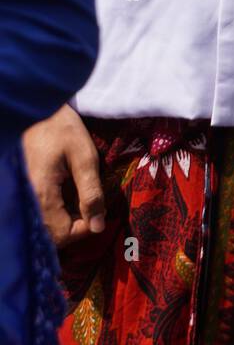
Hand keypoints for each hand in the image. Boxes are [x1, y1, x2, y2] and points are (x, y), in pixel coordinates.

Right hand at [22, 104, 105, 248]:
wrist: (36, 109)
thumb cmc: (62, 128)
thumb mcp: (85, 156)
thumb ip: (91, 192)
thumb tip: (98, 226)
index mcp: (41, 193)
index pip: (61, 234)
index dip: (84, 229)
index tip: (98, 212)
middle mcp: (27, 199)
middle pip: (49, 235)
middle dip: (73, 227)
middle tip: (90, 208)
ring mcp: (22, 195)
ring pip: (42, 226)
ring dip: (62, 221)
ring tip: (80, 202)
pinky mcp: (23, 190)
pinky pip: (37, 213)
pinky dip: (53, 212)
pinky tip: (65, 197)